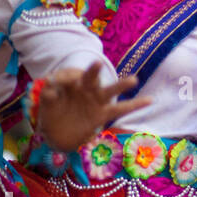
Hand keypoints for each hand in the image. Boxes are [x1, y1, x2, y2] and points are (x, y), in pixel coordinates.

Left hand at [35, 64, 149, 151]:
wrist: (57, 133)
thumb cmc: (52, 114)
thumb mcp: (46, 104)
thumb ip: (48, 95)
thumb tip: (50, 88)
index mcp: (69, 85)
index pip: (68, 76)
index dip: (62, 76)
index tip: (52, 81)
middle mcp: (85, 89)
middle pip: (91, 78)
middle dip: (94, 71)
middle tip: (97, 63)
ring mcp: (96, 101)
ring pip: (109, 91)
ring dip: (121, 85)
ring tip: (134, 80)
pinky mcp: (103, 114)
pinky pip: (121, 109)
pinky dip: (136, 104)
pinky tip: (150, 100)